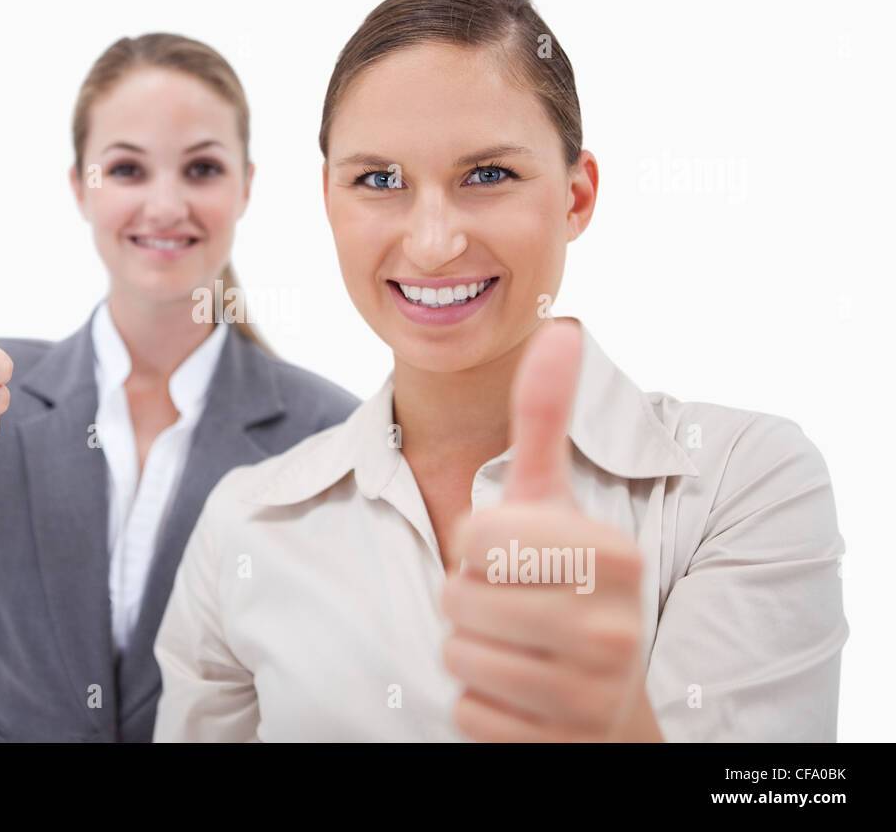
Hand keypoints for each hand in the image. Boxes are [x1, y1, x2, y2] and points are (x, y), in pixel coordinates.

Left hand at [439, 320, 660, 740]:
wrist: (606, 705)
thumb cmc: (568, 585)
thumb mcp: (554, 502)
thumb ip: (544, 419)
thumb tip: (556, 329)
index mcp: (614, 556)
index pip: (481, 534)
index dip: (479, 544)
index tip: (517, 558)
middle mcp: (615, 628)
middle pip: (461, 597)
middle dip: (469, 600)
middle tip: (512, 608)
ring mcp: (590, 695)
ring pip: (458, 654)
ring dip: (472, 651)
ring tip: (518, 649)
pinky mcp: (555, 744)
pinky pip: (467, 711)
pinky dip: (481, 705)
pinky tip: (522, 696)